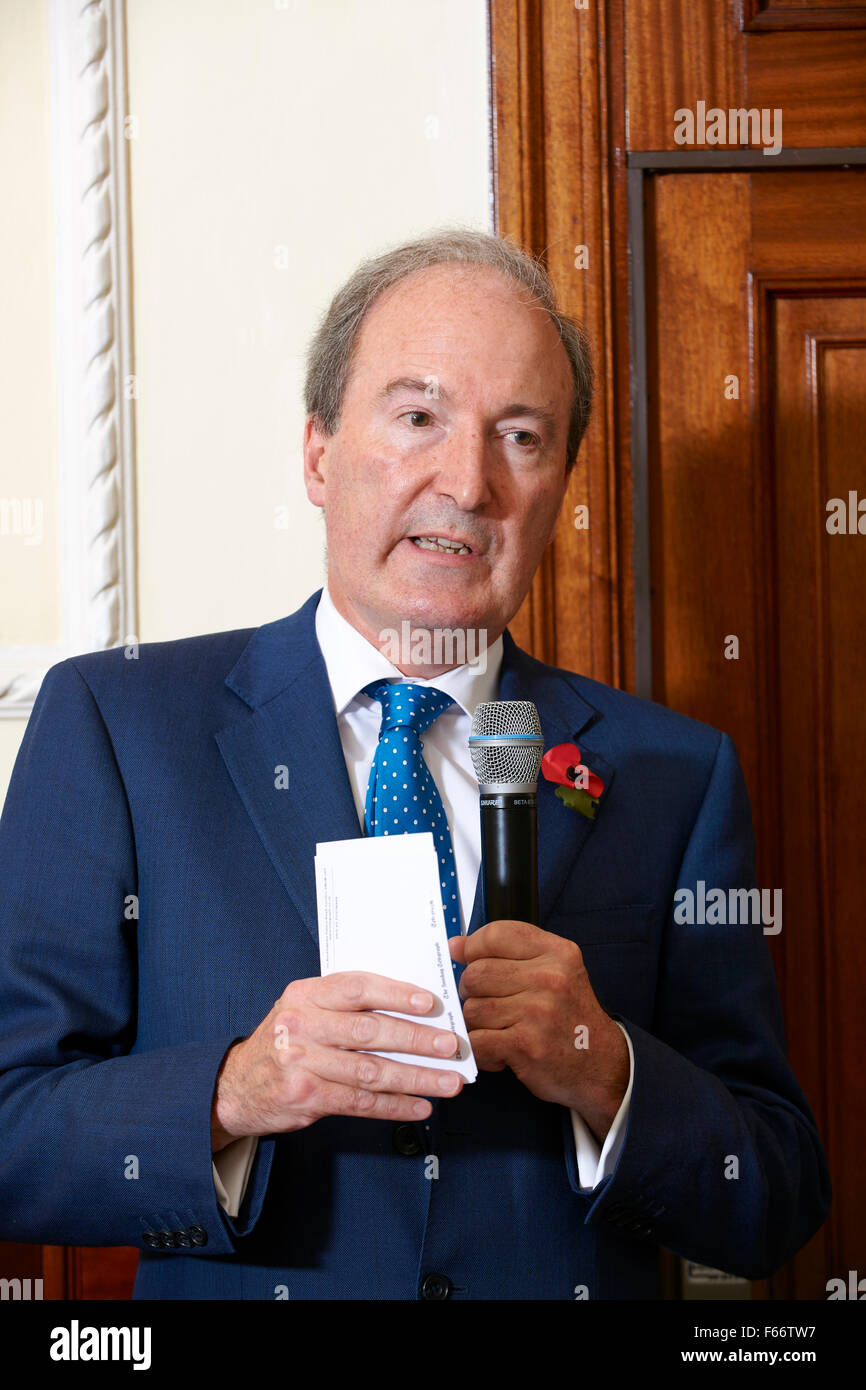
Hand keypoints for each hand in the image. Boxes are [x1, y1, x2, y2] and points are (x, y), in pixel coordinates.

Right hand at [210, 972, 463, 1150]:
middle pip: (370, 1031)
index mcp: (305, 994)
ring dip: (416, 1078)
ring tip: (448, 1082)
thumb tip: (409, 1007)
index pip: (358, 988)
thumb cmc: (283, 1042)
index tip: (431, 1004)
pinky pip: (360, 1102)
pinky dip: (394, 1106)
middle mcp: (301, 1025)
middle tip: (451, 1046)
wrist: (234, 1087)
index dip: (397, 994)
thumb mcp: (303, 1009)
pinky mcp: (306, 1097)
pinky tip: (420, 1107)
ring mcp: (302, 1063)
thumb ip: (343, 1005)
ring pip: (371, 1071)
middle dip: (417, 1039)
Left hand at [449, 920, 628, 1142]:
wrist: (601, 1066)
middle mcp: (550, 978)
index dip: (473, 947)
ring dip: (477, 1025)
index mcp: (558, 953)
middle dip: (471, 992)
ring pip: (472, 1009)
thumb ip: (509, 954)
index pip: (497, 934)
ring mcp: (538, 1011)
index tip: (466, 958)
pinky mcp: (526, 1045)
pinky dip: (481, 1050)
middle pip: (476, 973)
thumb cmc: (570, 1018)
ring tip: (498, 1031)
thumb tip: (456, 946)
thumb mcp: (556, 973)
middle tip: (487, 1005)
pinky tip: (499, 1052)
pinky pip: (477, 1040)